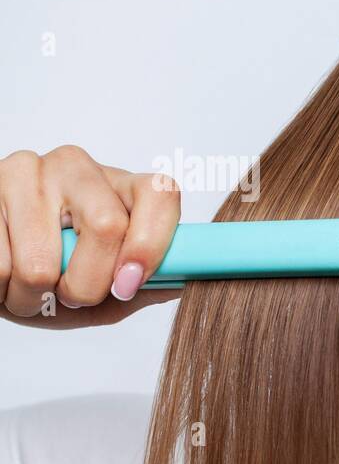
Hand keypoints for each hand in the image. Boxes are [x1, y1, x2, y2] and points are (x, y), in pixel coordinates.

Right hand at [0, 146, 181, 328]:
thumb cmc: (61, 274)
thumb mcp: (111, 285)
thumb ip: (150, 281)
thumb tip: (194, 277)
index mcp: (121, 186)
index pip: (160, 194)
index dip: (151, 244)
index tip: (129, 285)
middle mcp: (78, 166)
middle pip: (107, 227)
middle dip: (86, 286)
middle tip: (67, 295)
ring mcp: (27, 170)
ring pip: (42, 261)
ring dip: (33, 296)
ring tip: (30, 287)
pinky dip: (0, 288)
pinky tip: (3, 274)